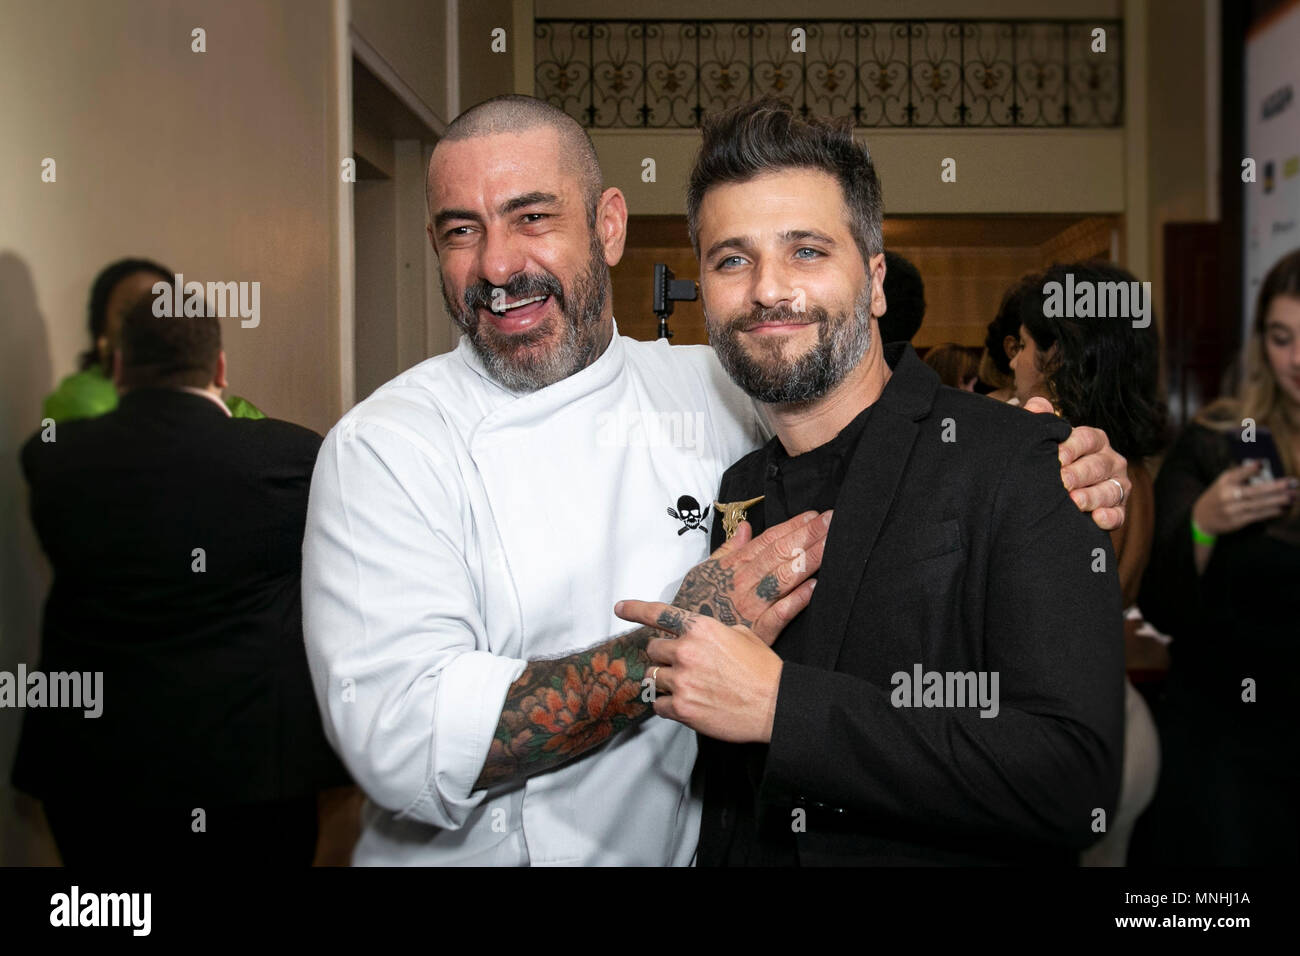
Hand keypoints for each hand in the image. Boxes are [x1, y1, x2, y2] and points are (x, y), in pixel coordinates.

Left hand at [612, 600, 785, 742]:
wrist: (776, 705)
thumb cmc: (764, 672)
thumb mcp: (743, 635)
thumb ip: (712, 632)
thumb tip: (699, 636)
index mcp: (701, 629)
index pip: (659, 614)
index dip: (635, 609)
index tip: (620, 608)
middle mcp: (686, 651)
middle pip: (652, 650)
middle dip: (663, 657)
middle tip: (680, 666)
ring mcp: (681, 681)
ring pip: (652, 677)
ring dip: (664, 681)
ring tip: (686, 687)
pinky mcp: (681, 708)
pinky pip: (658, 705)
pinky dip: (667, 705)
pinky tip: (686, 704)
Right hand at [671, 510, 829, 644]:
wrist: (678, 642)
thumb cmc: (693, 606)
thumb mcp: (703, 572)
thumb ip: (727, 549)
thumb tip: (745, 527)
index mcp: (732, 566)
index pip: (767, 541)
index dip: (792, 526)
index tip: (814, 515)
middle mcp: (743, 583)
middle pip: (779, 554)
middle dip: (808, 535)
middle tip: (833, 520)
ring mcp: (750, 607)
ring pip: (783, 577)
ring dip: (809, 559)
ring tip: (831, 543)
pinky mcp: (755, 632)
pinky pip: (779, 614)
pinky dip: (796, 600)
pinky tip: (815, 586)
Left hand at [1024, 396, 1128, 529]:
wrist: (1061, 491)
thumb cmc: (1054, 460)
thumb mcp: (1049, 439)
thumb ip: (1043, 421)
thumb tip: (1036, 405)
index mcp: (1094, 440)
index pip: (1087, 439)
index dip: (1073, 447)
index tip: (1057, 457)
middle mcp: (1110, 461)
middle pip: (1098, 465)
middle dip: (1079, 474)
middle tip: (1062, 481)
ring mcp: (1117, 485)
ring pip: (1110, 490)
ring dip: (1093, 497)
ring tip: (1074, 502)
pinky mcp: (1119, 509)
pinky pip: (1119, 514)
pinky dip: (1110, 517)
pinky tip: (1097, 519)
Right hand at [1192, 460, 1297, 535]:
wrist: (1202, 517)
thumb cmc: (1220, 495)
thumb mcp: (1225, 481)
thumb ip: (1242, 473)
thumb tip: (1262, 465)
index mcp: (1225, 481)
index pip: (1237, 474)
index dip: (1249, 470)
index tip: (1261, 465)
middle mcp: (1227, 495)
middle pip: (1253, 491)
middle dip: (1275, 487)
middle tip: (1292, 483)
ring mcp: (1232, 509)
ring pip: (1258, 504)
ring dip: (1278, 500)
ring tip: (1293, 496)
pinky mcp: (1237, 521)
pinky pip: (1256, 516)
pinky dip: (1271, 512)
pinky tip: (1282, 508)